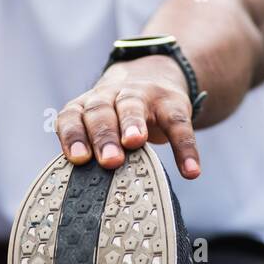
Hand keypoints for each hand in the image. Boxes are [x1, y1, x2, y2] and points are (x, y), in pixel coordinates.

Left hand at [54, 56, 201, 178]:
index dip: (74, 136)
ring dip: (132, 125)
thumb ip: (92, 149)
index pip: (73, 116)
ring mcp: (142, 95)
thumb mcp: (99, 124)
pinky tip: (190, 171)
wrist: (154, 74)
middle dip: (103, 135)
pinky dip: (185, 148)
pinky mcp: (172, 102)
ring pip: (132, 107)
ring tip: (135, 143)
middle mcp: (110, 95)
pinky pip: (178, 124)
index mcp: (87, 105)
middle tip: (109, 160)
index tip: (79, 159)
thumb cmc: (117, 114)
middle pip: (101, 111)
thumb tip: (88, 189)